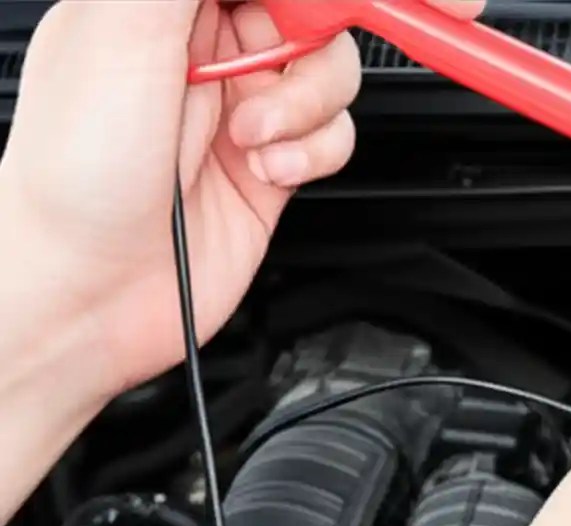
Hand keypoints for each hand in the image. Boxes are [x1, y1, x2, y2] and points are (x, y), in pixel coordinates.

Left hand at [0, 0, 361, 393]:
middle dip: (317, 35)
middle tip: (305, 55)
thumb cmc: (74, 177)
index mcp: (155, 9)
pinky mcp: (276, 164)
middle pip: (303, 14)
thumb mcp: (117, 35)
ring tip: (254, 136)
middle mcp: (203, 53)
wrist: (92, 291)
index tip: (317, 5)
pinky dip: (316, 153)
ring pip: (331, 72)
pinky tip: (267, 170)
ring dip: (309, 104)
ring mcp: (244, 110)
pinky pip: (335, 135)